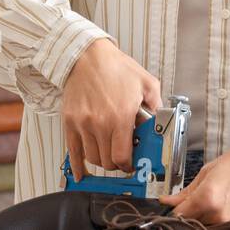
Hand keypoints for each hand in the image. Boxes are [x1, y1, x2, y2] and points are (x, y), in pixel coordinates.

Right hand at [61, 38, 161, 178]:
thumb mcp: (147, 83)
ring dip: (101, 161)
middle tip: (122, 157)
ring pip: (92, 158)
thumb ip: (156, 106)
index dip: (129, 166)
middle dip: (117, 163)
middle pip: (107, 162)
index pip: (123, 157)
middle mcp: (100, 124)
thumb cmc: (115, 67)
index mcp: (120, 116)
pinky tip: (81, 174)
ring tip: (107, 153)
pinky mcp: (69, 122)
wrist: (87, 56)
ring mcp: (82, 124)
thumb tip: (159, 123)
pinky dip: (77, 166)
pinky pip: (72, 152)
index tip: (132, 164)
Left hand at [159, 139, 229, 224]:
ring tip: (211, 209)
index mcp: (206, 197)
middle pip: (191, 227)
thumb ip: (186, 191)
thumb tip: (166, 201)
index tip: (169, 214)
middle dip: (187, 221)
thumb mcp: (208, 171)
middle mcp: (218, 215)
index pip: (178, 217)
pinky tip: (224, 213)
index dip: (171, 216)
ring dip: (203, 224)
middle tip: (190, 210)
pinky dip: (219, 226)